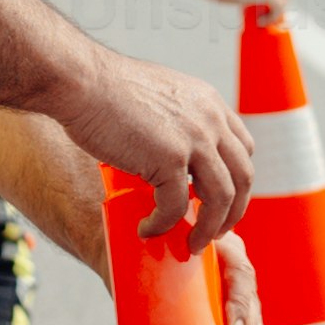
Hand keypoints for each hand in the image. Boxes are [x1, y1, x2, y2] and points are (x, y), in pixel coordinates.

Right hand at [48, 39, 258, 254]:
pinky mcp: (169, 158)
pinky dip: (163, 224)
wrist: (81, 81)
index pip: (242, 149)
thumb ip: (177, 120)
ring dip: (208, 228)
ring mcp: (194, 139)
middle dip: (232, 212)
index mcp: (210, 103)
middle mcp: (210, 120)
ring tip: (191, 244)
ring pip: (220, 198)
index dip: (236, 180)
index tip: (222, 201)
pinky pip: (175, 205)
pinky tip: (147, 228)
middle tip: (215, 232)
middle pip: (242, 177)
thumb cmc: (105, 89)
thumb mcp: (160, 96)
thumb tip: (174, 151)